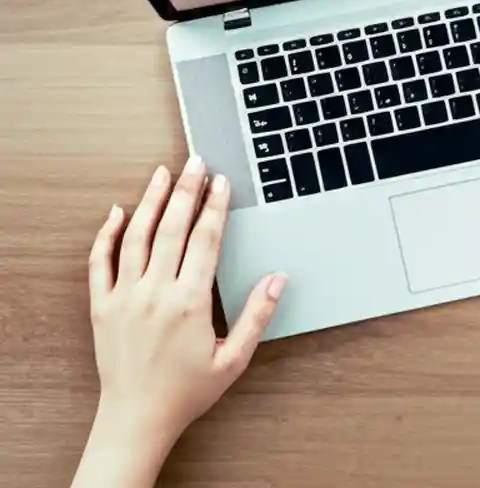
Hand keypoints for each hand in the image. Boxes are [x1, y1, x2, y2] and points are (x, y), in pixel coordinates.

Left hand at [82, 158, 285, 469]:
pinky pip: (100, 261)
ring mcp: (124, 297)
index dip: (215, 207)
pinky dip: (107, 234)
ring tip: (162, 173)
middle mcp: (155, 293)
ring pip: (136, 237)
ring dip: (151, 201)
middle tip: (196, 163)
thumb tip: (278, 279)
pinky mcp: (101, 306)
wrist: (136, 418)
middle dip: (186, 191)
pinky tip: (117, 212)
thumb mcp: (234, 359)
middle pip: (172, 228)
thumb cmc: (187, 391)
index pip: (205, 240)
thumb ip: (257, 316)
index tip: (221, 183)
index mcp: (190, 303)